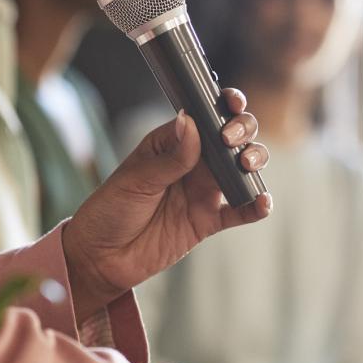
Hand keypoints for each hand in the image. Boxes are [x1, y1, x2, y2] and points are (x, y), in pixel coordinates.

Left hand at [62, 88, 270, 315]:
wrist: (101, 257)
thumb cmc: (110, 209)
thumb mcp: (136, 179)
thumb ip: (169, 157)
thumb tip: (191, 122)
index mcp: (172, 142)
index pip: (204, 115)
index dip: (224, 106)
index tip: (231, 104)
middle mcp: (192, 162)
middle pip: (232, 137)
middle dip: (242, 131)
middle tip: (230, 141)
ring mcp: (203, 191)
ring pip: (241, 169)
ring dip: (254, 161)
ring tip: (246, 166)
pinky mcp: (209, 220)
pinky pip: (240, 211)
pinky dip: (256, 205)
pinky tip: (262, 201)